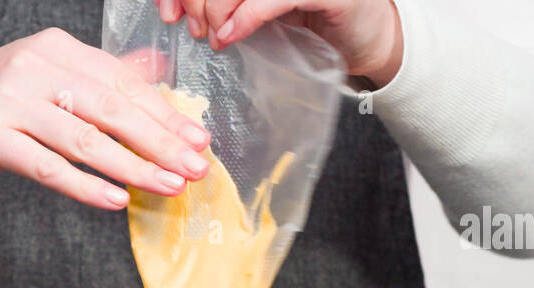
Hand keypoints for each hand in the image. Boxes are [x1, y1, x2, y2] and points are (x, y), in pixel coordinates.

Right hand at [0, 27, 211, 209]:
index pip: (121, 82)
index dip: (164, 113)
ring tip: (167, 186)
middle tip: (194, 168)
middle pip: (110, 108)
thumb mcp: (47, 76)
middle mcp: (33, 67)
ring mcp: (8, 101)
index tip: (198, 139)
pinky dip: (84, 184)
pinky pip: (46, 166)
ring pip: (83, 138)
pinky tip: (115, 199)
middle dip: (159, 141)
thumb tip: (157, 69)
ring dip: (132, 166)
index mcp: (55, 48)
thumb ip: (100, 74)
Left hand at [158, 0, 403, 86]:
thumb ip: (223, 2)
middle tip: (196, 29)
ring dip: (217, 11)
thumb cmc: (309, 18)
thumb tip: (178, 8)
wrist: (364, 36)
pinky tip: (229, 38)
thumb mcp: (256, 5)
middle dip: (197, 0)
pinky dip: (244, 19)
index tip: (170, 12)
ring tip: (215, 37)